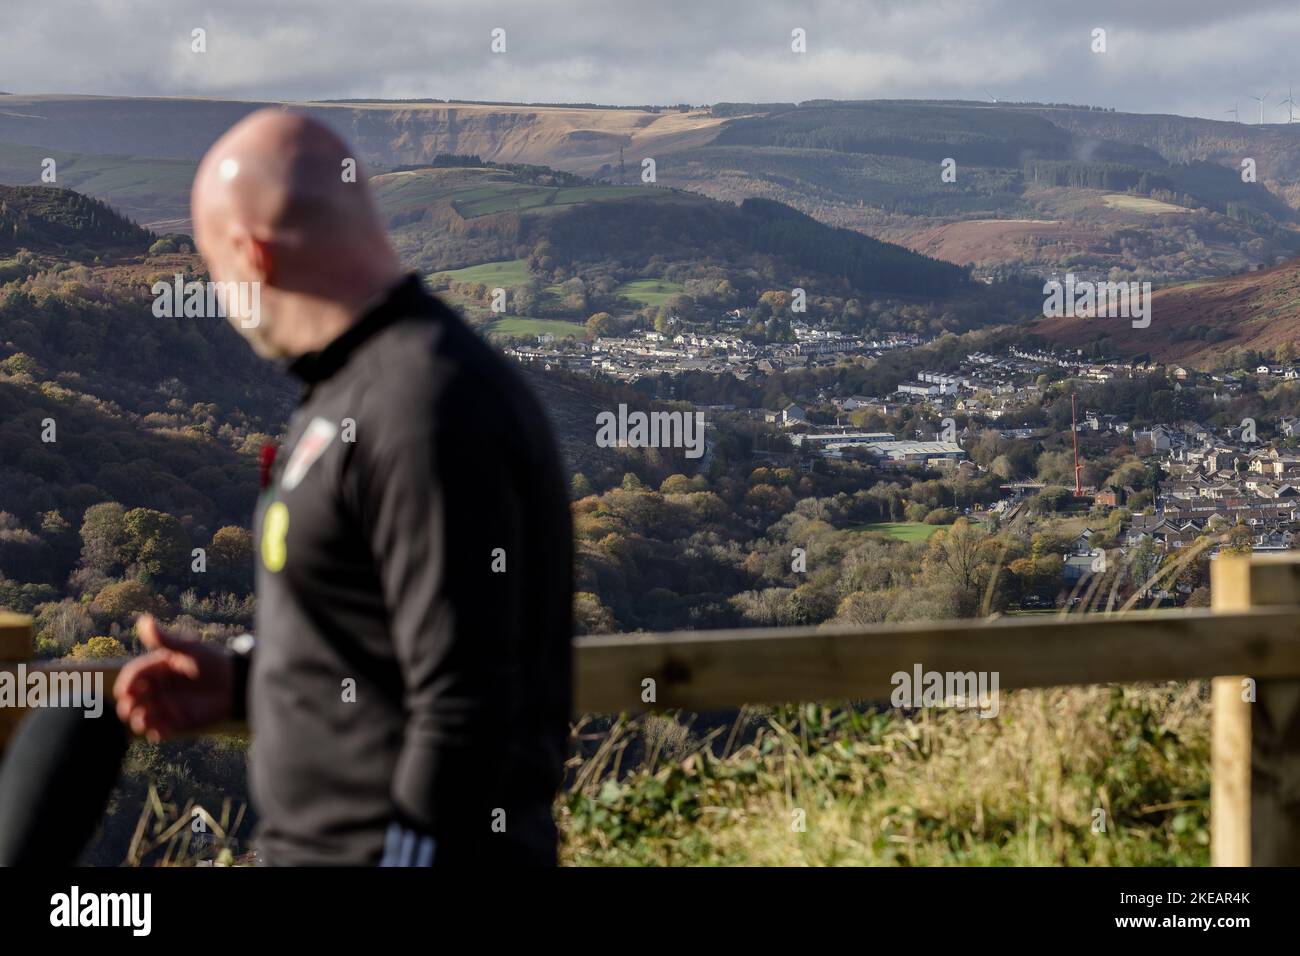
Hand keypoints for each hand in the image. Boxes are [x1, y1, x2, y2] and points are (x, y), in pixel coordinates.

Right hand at [113, 614, 234, 741]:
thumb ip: (166, 640)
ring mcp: (166, 705)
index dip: (126, 682)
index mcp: (158, 668)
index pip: (133, 675)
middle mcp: (158, 688)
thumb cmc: (215, 662)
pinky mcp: (177, 722)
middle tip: (131, 708)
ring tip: (146, 721)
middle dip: (127, 704)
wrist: (237, 685)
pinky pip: (159, 731)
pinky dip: (155, 733)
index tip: (125, 690)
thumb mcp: (191, 650)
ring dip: (139, 720)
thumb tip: (144, 620)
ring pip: (141, 716)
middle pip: (132, 698)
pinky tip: (160, 732)